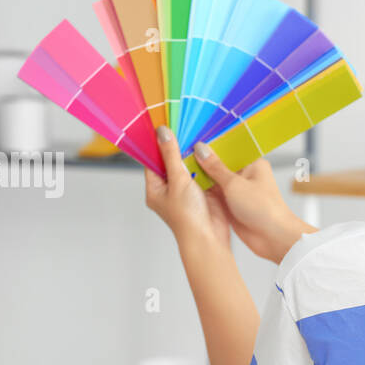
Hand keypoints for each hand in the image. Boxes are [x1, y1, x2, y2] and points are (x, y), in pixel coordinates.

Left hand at [144, 126, 233, 250]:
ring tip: (199, 134)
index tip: (164, 125)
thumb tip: (163, 133)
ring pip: (189, 166)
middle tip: (184, 125)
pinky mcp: (204, 192)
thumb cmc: (187, 217)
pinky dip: (206, 163)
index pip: (152, 160)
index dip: (158, 143)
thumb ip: (171, 156)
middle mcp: (170, 189)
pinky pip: (203, 173)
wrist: (209, 239)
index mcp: (155, 188)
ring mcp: (187, 190)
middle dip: (178, 147)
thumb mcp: (177, 181)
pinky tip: (211, 151)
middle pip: (171, 161)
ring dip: (194, 155)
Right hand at [191, 142, 314, 262]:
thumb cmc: (264, 209)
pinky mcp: (232, 204)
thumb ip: (215, 167)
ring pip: (216, 180)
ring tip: (182, 169)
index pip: (228, 148)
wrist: (272, 237)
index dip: (210, 146)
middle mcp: (246, 175)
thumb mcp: (235, 184)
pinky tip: (190, 186)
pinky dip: (205, 191)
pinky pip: (215, 194)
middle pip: (220, 164)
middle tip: (181, 156)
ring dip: (203, 177)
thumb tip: (201, 150)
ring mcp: (238, 190)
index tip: (191, 142)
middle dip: (203, 162)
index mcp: (252, 163)